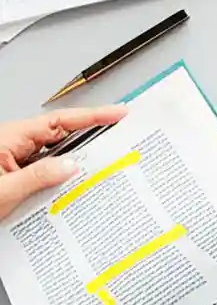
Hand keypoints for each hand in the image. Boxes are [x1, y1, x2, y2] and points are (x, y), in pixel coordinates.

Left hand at [0, 106, 128, 218]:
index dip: (91, 116)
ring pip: (54, 156)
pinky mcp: (14, 175)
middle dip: (89, 141)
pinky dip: (60, 178)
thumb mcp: (4, 190)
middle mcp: (14, 144)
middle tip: (117, 145)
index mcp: (11, 137)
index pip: (58, 121)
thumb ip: (38, 177)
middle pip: (60, 136)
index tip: (117, 114)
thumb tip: (71, 166)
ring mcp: (14, 160)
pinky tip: (72, 187)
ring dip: (73, 164)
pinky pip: (44, 171)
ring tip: (98, 171)